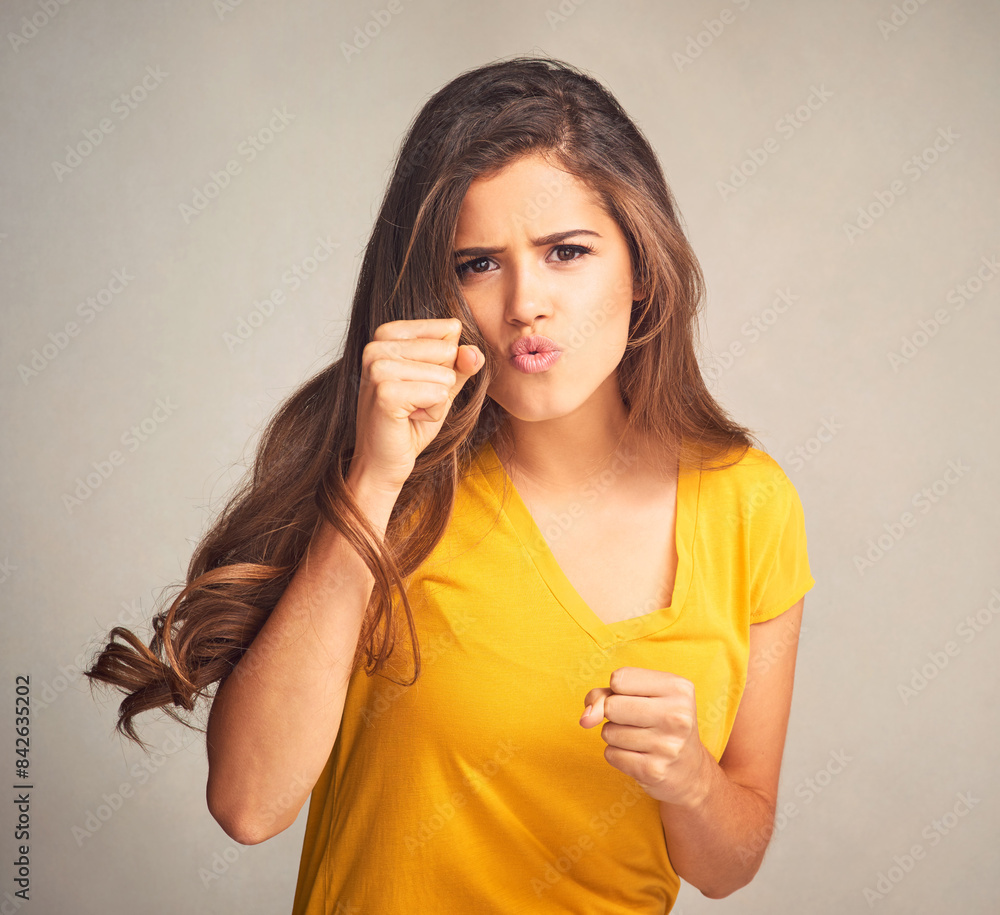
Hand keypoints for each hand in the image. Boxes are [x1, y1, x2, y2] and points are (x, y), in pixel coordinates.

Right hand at [351, 317, 483, 491]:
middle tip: (414, 402)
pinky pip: (439, 394)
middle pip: (447, 350)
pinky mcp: (386, 392)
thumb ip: (460, 364)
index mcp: (388, 334)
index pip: (448, 330)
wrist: (384, 460)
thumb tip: (475, 352)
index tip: (419, 385)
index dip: (445, 364)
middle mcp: (377, 345)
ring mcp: (378, 367)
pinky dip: (433, 413)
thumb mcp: (442, 385)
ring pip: (444, 374)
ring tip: (410, 411)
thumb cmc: (410, 421)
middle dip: (440, 384)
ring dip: (436, 401)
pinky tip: (409, 419)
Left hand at [579, 666, 711, 807]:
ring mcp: (667, 745)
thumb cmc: (658, 722)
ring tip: (641, 739)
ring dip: (615, 736)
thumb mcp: (642, 695)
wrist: (690, 771)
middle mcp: (677, 715)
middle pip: (611, 706)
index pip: (619, 679)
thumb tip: (585, 719)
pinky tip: (639, 756)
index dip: (618, 690)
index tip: (637, 699)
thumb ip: (605, 695)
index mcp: (678, 688)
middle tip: (637, 721)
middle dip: (613, 714)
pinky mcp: (654, 771)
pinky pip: (611, 755)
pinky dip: (617, 755)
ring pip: (608, 732)